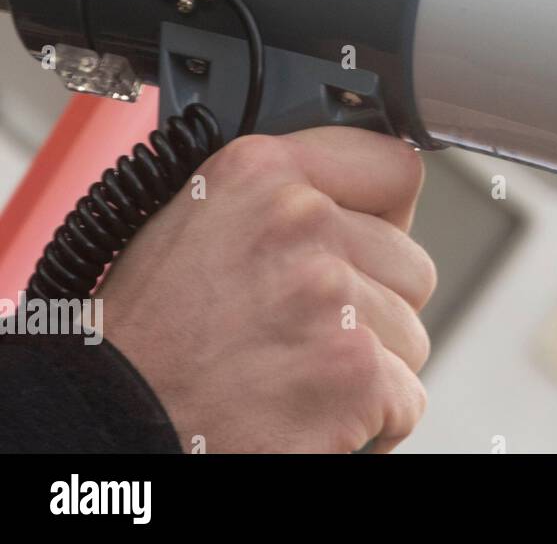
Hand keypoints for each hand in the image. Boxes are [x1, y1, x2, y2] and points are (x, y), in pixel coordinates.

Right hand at [96, 128, 435, 452]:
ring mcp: (332, 297)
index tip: (361, 242)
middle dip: (373, 307)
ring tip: (292, 375)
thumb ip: (281, 199)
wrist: (107, 428)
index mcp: (260, 171)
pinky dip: (369, 424)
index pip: (394, 166)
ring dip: (368, 367)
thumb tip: (356, 194)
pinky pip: (407, 398)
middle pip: (411, 265)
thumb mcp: (196, 223)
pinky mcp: (355, 373)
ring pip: (411, 335)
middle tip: (300, 331)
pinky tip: (305, 416)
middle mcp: (300, 222)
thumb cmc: (144, 342)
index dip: (381, 218)